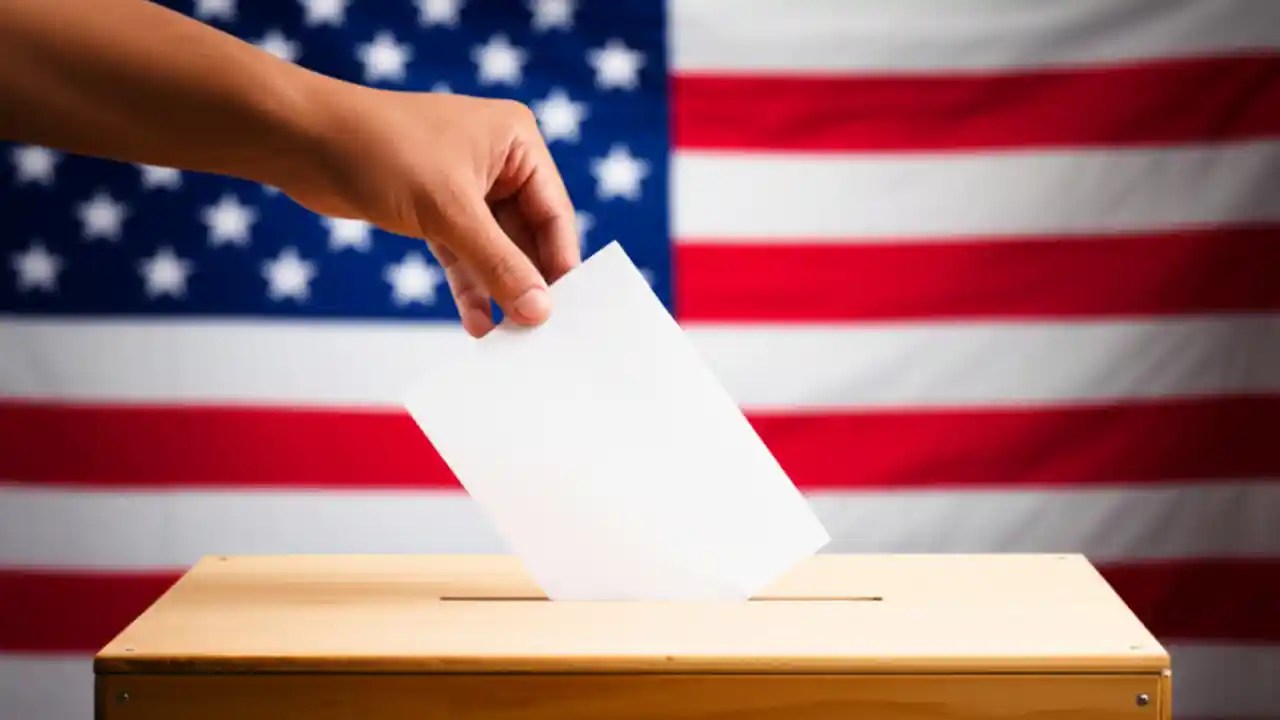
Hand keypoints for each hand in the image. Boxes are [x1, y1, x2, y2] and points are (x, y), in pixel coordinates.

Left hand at [277, 82, 578, 336]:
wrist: (302, 141)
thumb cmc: (381, 152)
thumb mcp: (450, 212)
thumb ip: (500, 264)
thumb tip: (540, 311)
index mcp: (516, 141)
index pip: (554, 212)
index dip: (560, 263)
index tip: (568, 313)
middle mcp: (497, 161)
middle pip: (527, 235)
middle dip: (527, 282)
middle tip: (538, 333)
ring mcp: (466, 186)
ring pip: (493, 250)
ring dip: (498, 291)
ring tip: (508, 338)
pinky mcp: (434, 209)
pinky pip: (463, 255)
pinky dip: (469, 286)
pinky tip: (478, 322)